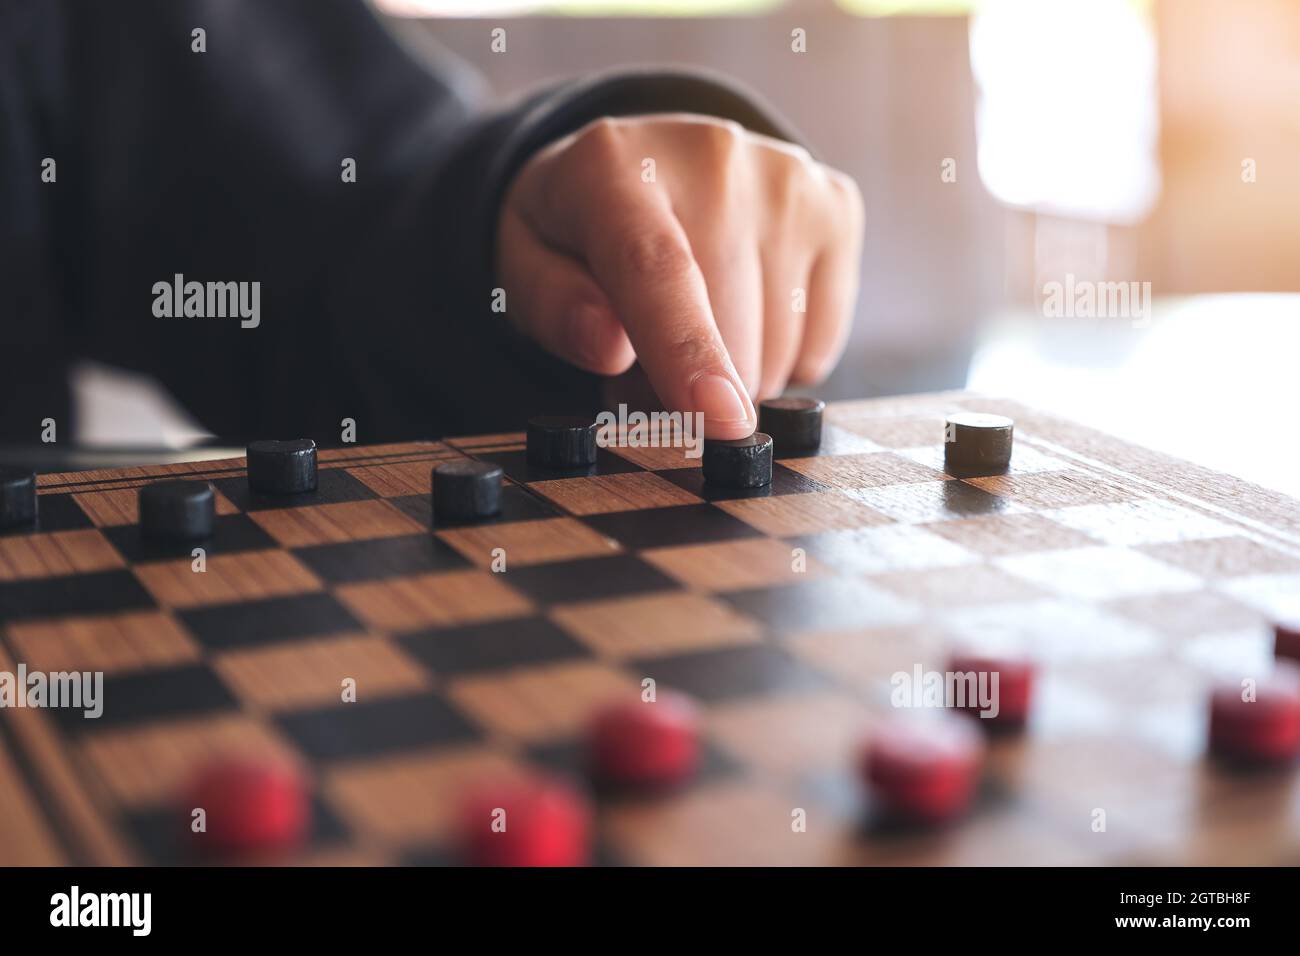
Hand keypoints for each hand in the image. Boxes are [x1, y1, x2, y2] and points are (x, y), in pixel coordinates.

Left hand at [496, 113, 863, 437]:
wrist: (644, 163)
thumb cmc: (577, 230)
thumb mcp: (527, 265)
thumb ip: (554, 308)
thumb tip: (607, 347)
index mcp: (615, 167)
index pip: (659, 268)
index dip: (688, 350)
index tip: (719, 418)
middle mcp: (714, 157)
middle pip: (728, 330)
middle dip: (686, 386)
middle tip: (643, 361)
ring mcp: (785, 179)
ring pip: (778, 349)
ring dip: (732, 374)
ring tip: (690, 332)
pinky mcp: (835, 207)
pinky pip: (818, 344)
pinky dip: (780, 358)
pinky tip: (745, 315)